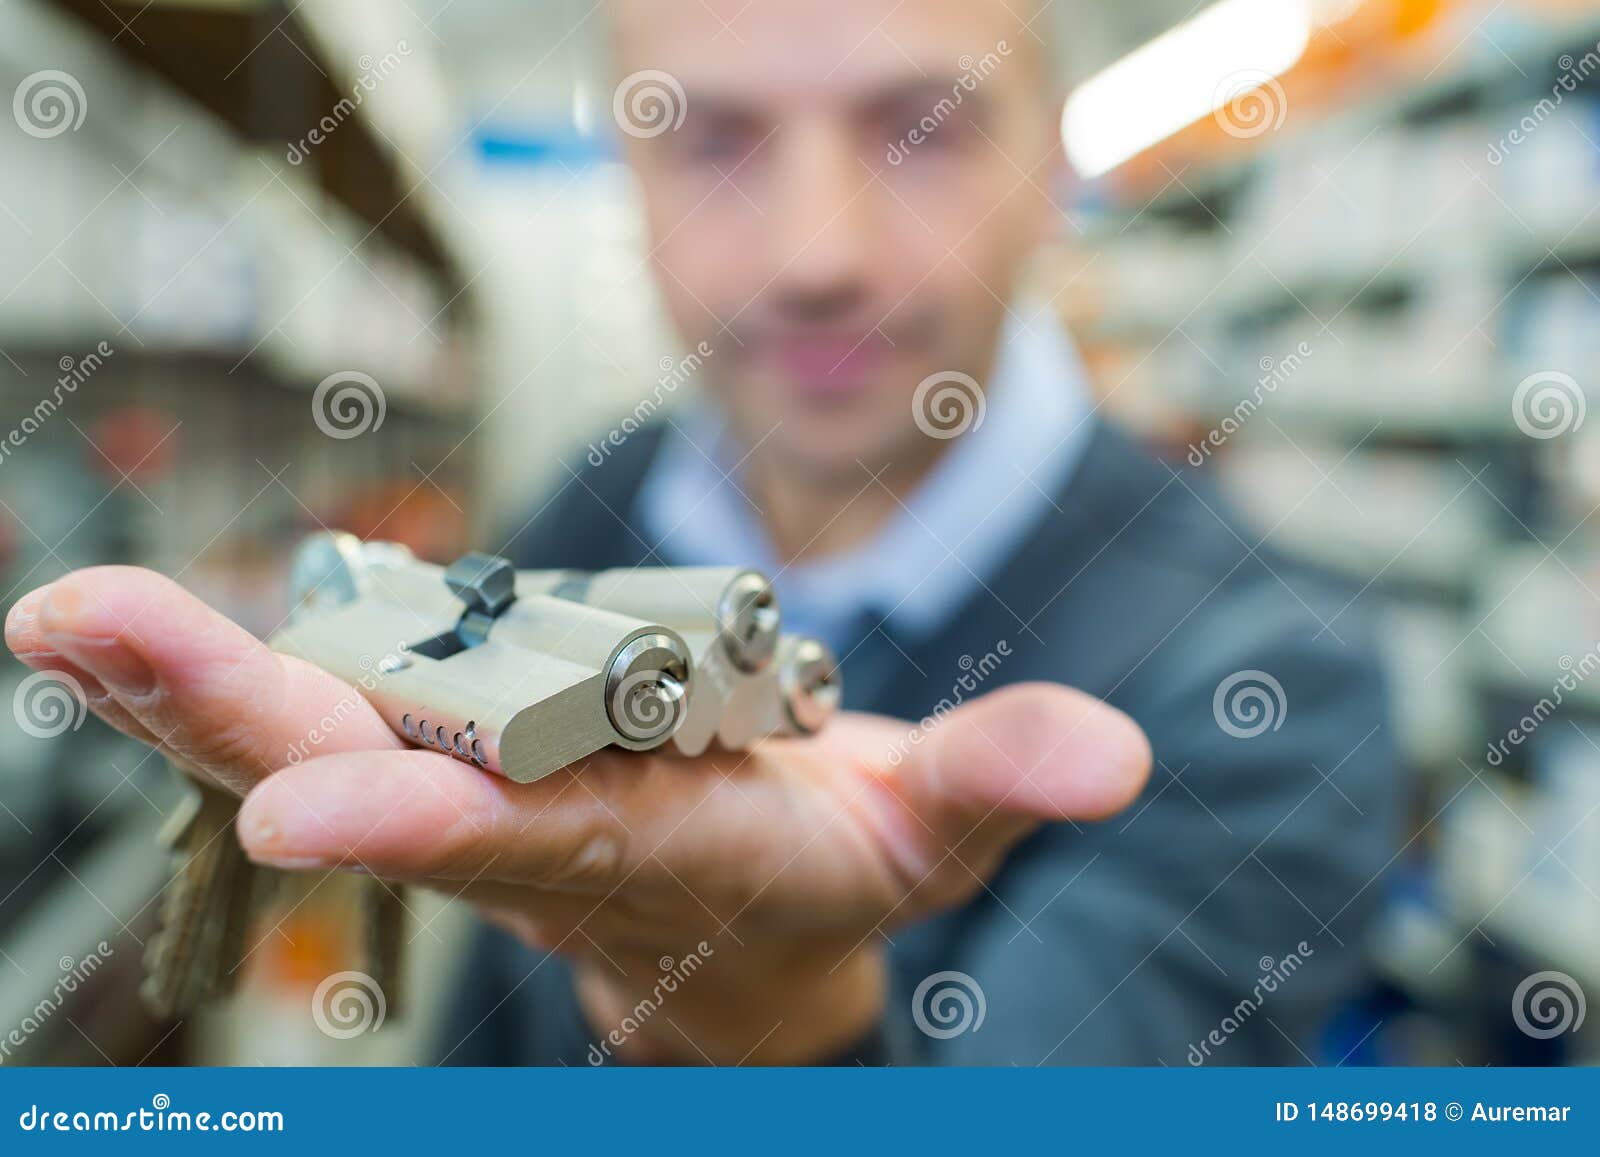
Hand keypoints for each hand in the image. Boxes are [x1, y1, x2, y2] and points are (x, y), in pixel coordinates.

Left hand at [7, 567, 1150, 1063]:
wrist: (737, 922)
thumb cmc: (827, 863)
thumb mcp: (931, 830)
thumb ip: (1005, 780)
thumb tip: (1116, 755)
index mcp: (653, 840)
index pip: (536, 832)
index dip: (432, 818)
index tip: (308, 806)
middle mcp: (533, 819)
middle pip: (375, 772)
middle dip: (234, 713)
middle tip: (85, 625)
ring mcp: (469, 783)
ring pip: (312, 737)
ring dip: (181, 685)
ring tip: (61, 613)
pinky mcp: (437, 746)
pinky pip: (315, 710)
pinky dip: (209, 679)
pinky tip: (108, 633)